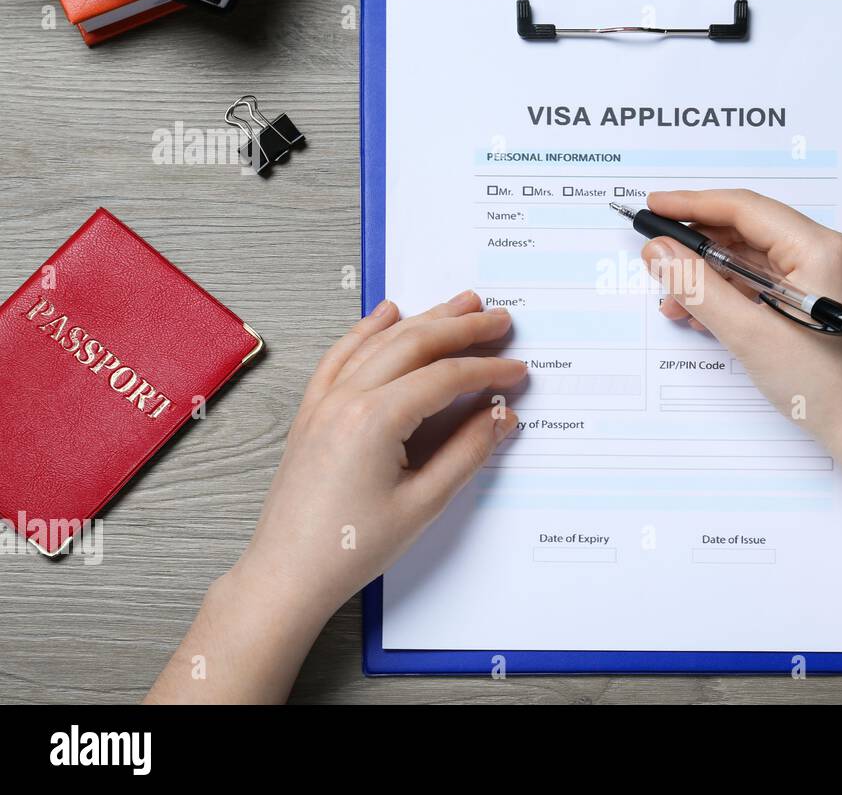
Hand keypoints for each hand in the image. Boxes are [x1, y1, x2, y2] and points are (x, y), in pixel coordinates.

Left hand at [234, 291, 525, 620]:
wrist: (287, 574)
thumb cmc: (348, 548)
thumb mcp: (423, 504)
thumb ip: (467, 453)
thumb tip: (499, 418)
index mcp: (375, 420)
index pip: (445, 377)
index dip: (487, 370)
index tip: (516, 371)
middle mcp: (346, 399)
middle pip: (414, 343)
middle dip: (462, 327)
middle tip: (498, 318)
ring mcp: (325, 402)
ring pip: (381, 342)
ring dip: (424, 319)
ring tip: (459, 304)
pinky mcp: (313, 413)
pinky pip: (343, 356)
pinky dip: (368, 330)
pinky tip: (387, 315)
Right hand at [641, 190, 841, 447]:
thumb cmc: (830, 389)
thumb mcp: (751, 335)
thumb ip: (699, 288)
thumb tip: (661, 251)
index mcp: (823, 250)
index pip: (746, 209)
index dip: (694, 206)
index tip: (656, 206)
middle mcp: (832, 254)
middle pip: (750, 232)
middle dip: (699, 249)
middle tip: (658, 257)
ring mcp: (830, 278)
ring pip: (756, 261)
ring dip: (713, 278)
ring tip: (676, 300)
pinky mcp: (823, 300)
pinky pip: (769, 284)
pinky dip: (735, 296)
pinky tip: (706, 314)